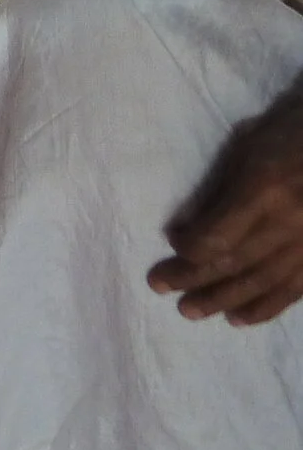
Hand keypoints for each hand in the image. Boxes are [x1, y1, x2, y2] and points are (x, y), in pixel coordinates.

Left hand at [149, 90, 302, 324]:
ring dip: (222, 300)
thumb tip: (188, 230)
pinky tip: (239, 319)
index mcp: (265, 188)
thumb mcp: (249, 146)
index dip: (187, 248)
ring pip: (261, 283)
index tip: (170, 243)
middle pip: (234, 263)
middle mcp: (290, 221)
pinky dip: (265, 307)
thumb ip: (222, 190)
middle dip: (192, 279)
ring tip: (189, 311)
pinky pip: (293, 290)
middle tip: (159, 287)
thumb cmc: (293, 131)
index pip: (216, 237)